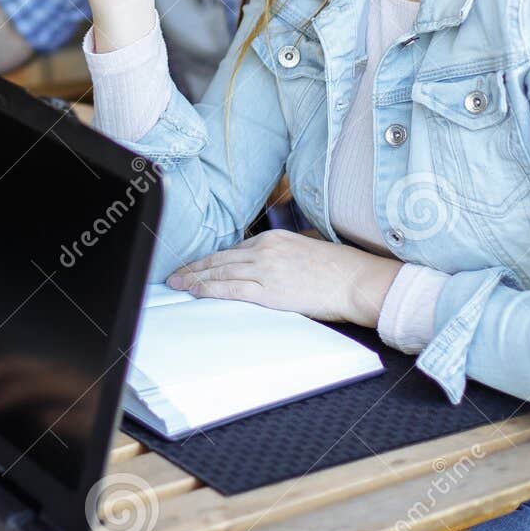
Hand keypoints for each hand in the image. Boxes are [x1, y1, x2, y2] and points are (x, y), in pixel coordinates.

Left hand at [165, 230, 402, 327]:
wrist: (356, 281)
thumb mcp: (304, 250)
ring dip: (195, 279)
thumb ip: (280, 255)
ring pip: (220, 273)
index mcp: (273, 239)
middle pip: (220, 259)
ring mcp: (265, 270)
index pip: (233, 251)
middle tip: (174, 275)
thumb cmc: (337, 269)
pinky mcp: (269, 291)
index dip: (211, 261)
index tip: (196, 267)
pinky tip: (196, 292)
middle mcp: (265, 250)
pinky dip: (209, 290)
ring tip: (177, 284)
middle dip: (194, 268)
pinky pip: (231, 289)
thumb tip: (266, 267)